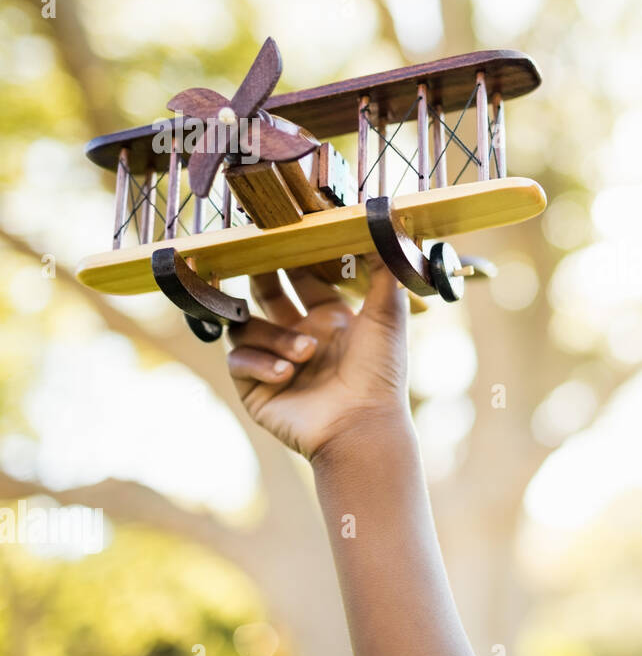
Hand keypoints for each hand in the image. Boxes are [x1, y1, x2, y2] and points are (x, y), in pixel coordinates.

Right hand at [225, 254, 411, 462]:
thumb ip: (384, 273)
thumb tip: (385, 230)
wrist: (362, 426)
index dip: (293, 260)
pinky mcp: (256, 388)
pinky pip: (239, 360)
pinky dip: (262, 363)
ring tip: (306, 353)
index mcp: (331, 320)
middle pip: (266, 296)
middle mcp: (301, 337)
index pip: (303, 280)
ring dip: (276, 336)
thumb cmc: (379, 374)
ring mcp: (276, 361)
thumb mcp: (387, 317)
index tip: (283, 236)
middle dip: (262, 279)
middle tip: (257, 260)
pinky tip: (288, 373)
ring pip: (249, 327)